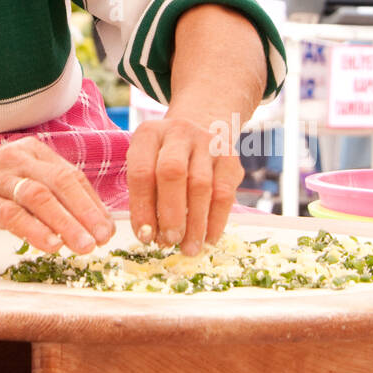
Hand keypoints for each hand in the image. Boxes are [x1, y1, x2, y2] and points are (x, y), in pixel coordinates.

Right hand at [0, 139, 115, 253]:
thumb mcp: (18, 178)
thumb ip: (48, 193)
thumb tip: (87, 222)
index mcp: (33, 152)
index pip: (72, 176)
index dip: (93, 204)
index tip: (108, 229)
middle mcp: (18, 160)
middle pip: (61, 183)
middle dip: (87, 212)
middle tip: (103, 238)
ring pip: (39, 197)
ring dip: (66, 223)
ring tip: (84, 246)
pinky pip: (11, 214)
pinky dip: (34, 230)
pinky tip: (51, 245)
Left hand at [125, 112, 243, 255]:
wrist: (202, 125)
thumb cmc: (164, 155)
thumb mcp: (147, 163)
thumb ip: (146, 194)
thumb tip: (151, 235)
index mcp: (149, 135)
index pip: (142, 172)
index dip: (142, 208)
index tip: (145, 236)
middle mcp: (178, 133)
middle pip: (173, 173)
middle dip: (170, 214)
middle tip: (169, 242)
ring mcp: (207, 142)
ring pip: (201, 185)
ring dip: (195, 223)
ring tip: (188, 248)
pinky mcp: (230, 157)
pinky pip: (224, 193)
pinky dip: (216, 221)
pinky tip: (208, 239)